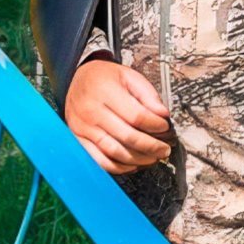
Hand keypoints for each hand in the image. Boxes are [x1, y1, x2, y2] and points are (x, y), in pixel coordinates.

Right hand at [63, 59, 172, 174]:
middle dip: (151, 146)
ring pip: (114, 152)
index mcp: (105, 91)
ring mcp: (82, 127)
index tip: (165, 127)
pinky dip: (118, 167)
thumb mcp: (129, 76)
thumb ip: (148, 95)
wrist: (79, 79)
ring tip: (152, 157)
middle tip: (164, 149)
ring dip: (138, 159)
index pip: (137, 116)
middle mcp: (91, 110)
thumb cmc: (104, 78)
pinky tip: (132, 164)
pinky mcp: (78, 139)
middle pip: (127, 136)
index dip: (155, 125)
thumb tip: (162, 115)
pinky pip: (99, 160)